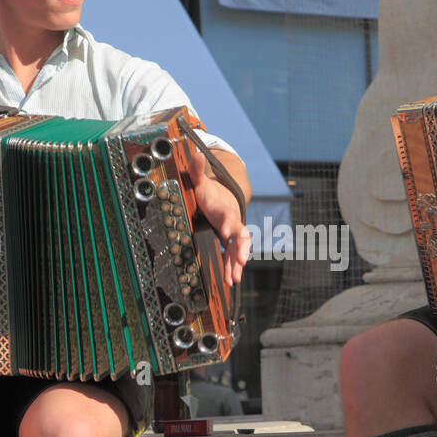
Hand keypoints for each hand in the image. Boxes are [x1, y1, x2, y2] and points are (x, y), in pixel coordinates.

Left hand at [187, 149, 250, 286]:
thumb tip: (196, 154)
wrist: (225, 197)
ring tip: (233, 280)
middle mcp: (233, 223)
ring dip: (236, 265)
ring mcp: (233, 234)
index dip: (229, 225)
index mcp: (226, 210)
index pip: (230, 218)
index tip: (226, 233)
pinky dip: (231, 268)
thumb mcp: (201, 182)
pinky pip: (231, 256)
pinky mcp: (229, 242)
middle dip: (241, 250)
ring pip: (237, 251)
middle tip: (240, 262)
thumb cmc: (211, 193)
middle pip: (241, 237)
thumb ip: (198, 170)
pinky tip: (230, 281)